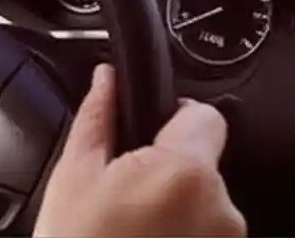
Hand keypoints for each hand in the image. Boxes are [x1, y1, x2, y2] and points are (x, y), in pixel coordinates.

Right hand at [35, 64, 245, 236]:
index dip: (174, 121)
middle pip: (204, 165)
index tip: (148, 140)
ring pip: (207, 208)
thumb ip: (97, 119)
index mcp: (184, 172)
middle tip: (126, 203)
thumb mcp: (73, 181)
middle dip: (170, 174)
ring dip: (179, 214)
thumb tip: (105, 80)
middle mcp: (220, 209)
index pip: (206, 115)